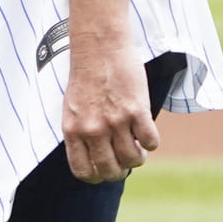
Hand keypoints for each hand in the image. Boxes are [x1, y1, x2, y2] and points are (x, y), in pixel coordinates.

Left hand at [62, 40, 159, 182]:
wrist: (98, 45)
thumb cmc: (86, 76)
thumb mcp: (73, 107)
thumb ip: (82, 133)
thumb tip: (98, 159)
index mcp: (71, 130)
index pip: (83, 172)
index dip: (97, 176)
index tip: (106, 169)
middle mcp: (92, 129)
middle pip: (110, 171)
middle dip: (120, 170)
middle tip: (125, 157)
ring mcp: (114, 121)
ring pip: (133, 160)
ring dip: (138, 157)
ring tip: (136, 143)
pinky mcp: (136, 111)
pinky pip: (150, 143)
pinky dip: (151, 142)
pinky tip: (145, 129)